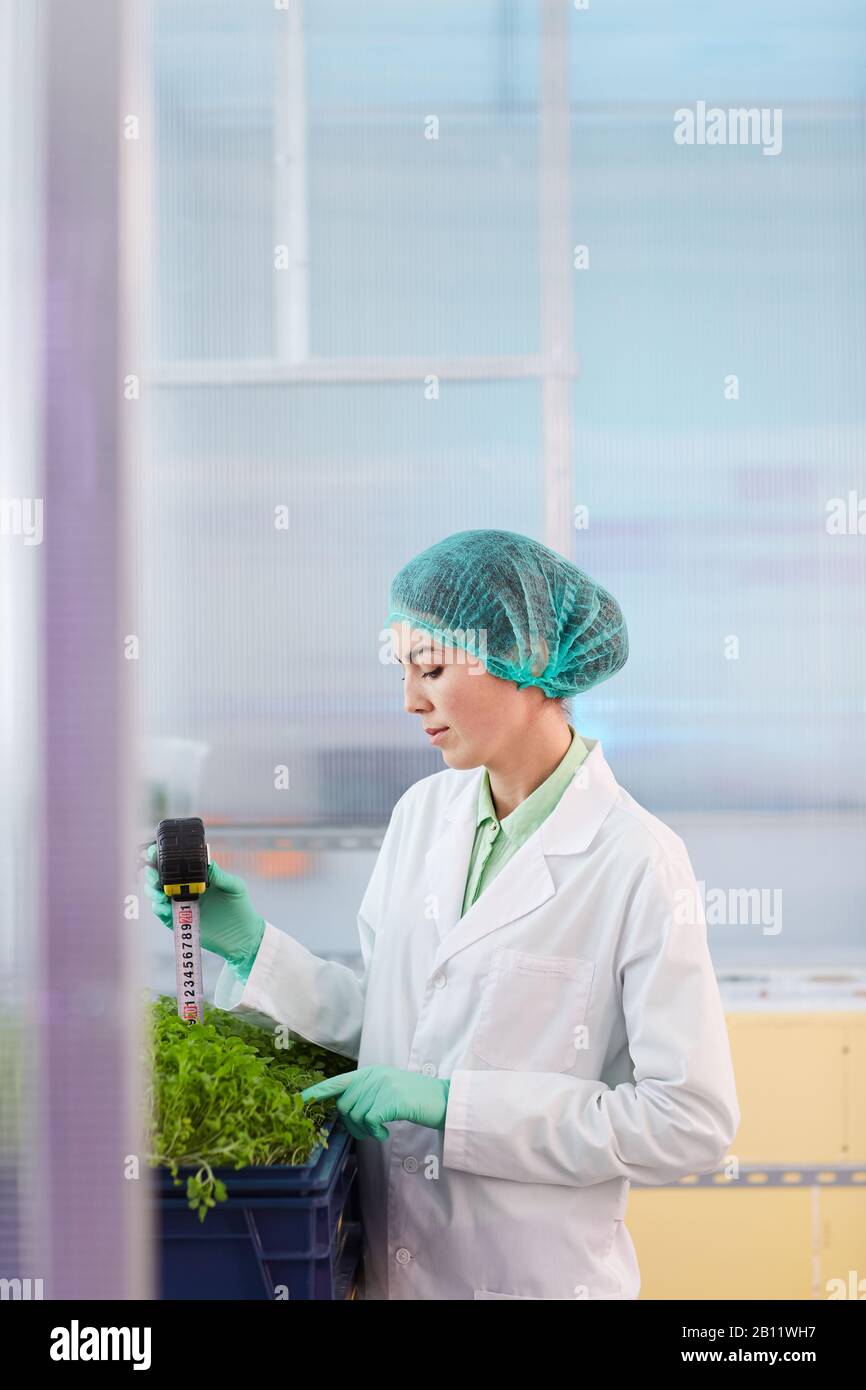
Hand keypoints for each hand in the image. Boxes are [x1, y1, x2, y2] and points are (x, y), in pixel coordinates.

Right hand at [142, 843, 265, 972]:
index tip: (155, 852)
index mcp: (197, 876)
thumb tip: (208, 863)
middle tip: (154, 876)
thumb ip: (221, 876)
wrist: (242, 936)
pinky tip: (163, 906)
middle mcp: (185, 887)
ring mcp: (180, 903)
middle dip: (152, 873)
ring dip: (152, 891)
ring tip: (160, 894)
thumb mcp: (235, 887)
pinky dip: (158, 908)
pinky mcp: (178, 920)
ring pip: (156, 894)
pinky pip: (162, 913)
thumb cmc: (240, 907)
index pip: (176, 863)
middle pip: (160, 877)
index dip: (162, 856)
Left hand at [300, 1065, 450, 1141]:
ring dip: (365, 1130)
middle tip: (369, 1131)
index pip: (337, 1082)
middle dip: (351, 1124)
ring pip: (356, 1116)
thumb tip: (346, 1112)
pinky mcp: (391, 1099)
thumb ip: (367, 1095)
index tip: (299, 1100)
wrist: (443, 1100)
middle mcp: (373, 1076)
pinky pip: (370, 1121)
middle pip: (344, 1106)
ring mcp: (382, 1086)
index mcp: (370, 1073)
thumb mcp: (388, 1090)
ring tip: (380, 1130)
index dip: (317, 1092)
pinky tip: (385, 1133)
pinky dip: (375, 1132)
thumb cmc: (415, 1100)